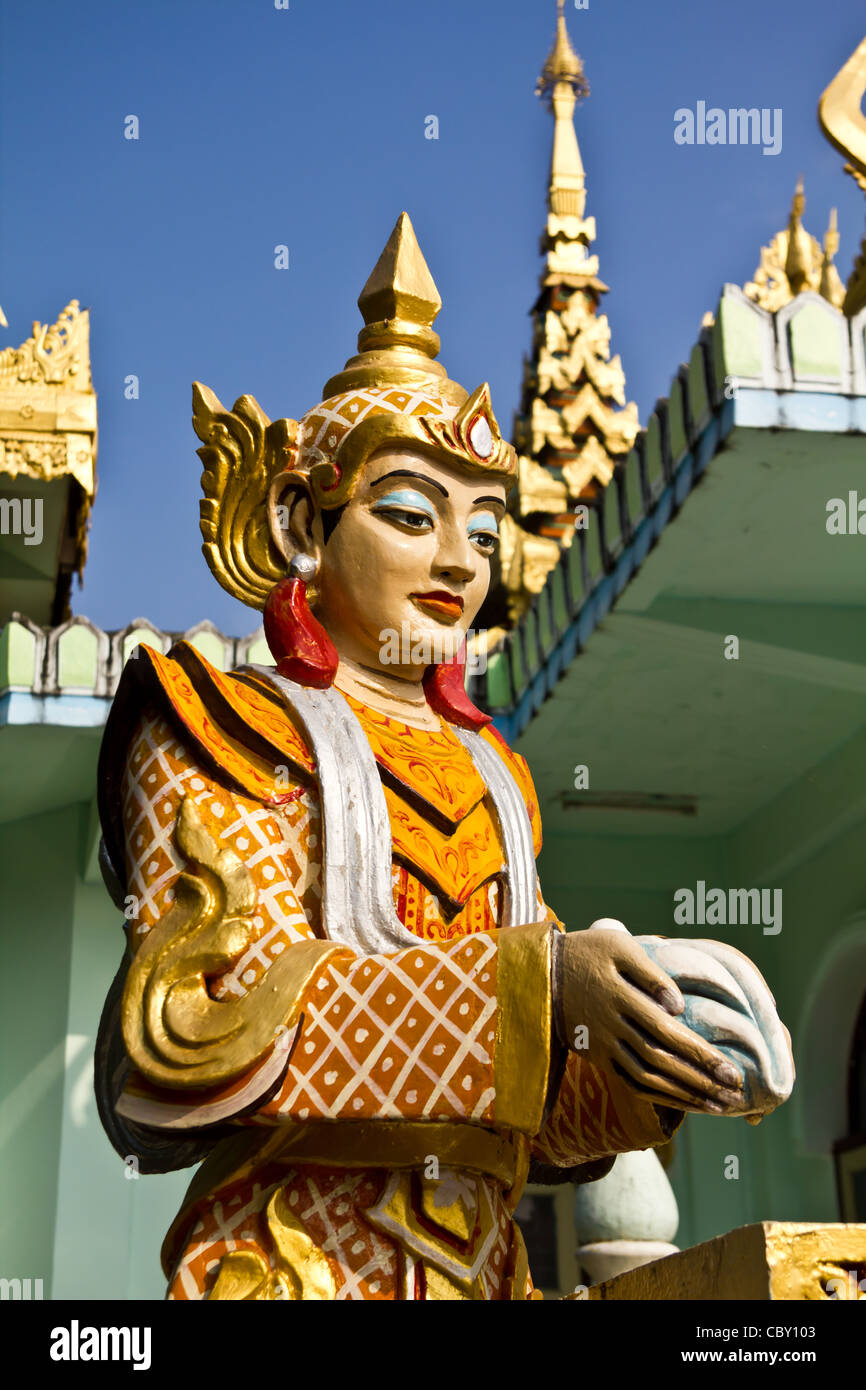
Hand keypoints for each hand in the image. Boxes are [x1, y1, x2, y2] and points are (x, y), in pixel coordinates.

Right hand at [557, 922, 744, 1113]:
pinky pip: (630, 1082)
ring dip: (684, 1095)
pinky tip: (683, 1101)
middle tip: (735, 1093)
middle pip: (662, 1061)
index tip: (732, 1071)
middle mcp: (612, 1027)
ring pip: (647, 1078)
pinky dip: (658, 1095)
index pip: (668, 1033)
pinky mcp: (598, 1056)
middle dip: (701, 1081)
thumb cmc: (588, 951)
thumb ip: (651, 974)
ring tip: (718, 1106)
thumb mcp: (618, 946)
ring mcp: (603, 1046)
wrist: (541, 973)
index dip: (701, 1055)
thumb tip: (678, 1005)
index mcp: (621, 998)